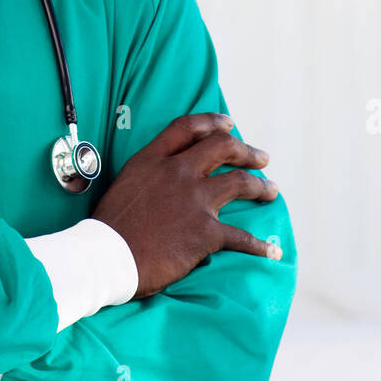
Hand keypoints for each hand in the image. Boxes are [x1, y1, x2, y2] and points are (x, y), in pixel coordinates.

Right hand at [89, 112, 280, 298]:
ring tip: (271, 191)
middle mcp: (178, 172)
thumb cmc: (110, 227)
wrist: (108, 258)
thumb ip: (149, 174)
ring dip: (261, 186)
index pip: (188, 128)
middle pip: (222, 147)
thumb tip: (162, 180)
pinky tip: (271, 251)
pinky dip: (259, 246)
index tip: (229, 123)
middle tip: (260, 158)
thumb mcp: (125, 183)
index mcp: (154, 159)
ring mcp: (195, 200)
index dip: (212, 122)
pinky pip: (241, 237)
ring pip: (240, 183)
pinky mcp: (205, 231)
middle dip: (246, 151)